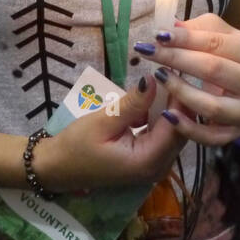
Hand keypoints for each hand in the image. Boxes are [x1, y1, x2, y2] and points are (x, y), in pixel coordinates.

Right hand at [35, 78, 183, 191]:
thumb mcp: (103, 121)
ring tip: (159, 81)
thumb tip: (153, 80)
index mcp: (148, 161)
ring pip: (173, 132)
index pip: (176, 127)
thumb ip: (132, 104)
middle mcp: (158, 167)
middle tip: (168, 72)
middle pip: (180, 130)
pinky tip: (146, 102)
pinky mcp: (148, 161)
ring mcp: (155, 166)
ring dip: (167, 108)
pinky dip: (157, 117)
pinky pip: (162, 135)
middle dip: (176, 102)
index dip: (178, 99)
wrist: (58, 168)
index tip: (174, 71)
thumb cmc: (76, 146)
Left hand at [134, 14, 239, 145]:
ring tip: (159, 76)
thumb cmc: (231, 56)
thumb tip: (170, 28)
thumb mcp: (221, 34)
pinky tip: (167, 115)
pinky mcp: (236, 134)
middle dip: (176, 59)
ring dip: (180, 91)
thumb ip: (197, 29)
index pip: (216, 43)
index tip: (158, 35)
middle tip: (148, 51)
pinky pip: (210, 137)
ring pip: (212, 106)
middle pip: (213, 70)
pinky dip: (188, 128)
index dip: (184, 39)